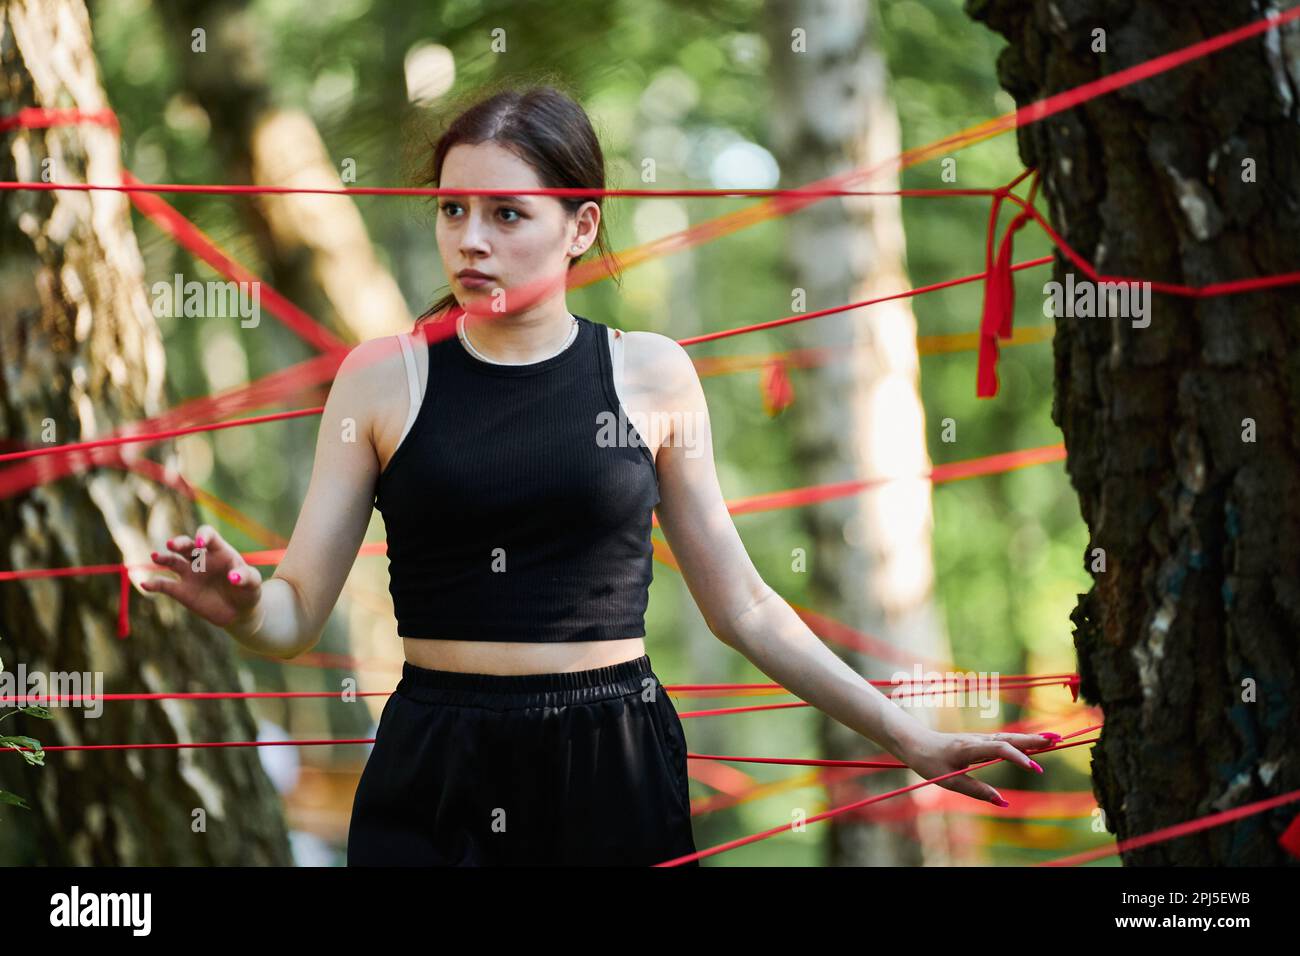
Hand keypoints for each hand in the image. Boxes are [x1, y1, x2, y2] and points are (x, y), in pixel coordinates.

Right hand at [140, 524, 263, 632]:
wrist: (239, 612)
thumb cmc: (248, 591)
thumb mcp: (253, 583)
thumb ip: (246, 577)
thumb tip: (234, 578)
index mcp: (219, 551)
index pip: (208, 535)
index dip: (203, 535)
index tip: (201, 543)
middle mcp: (201, 559)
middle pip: (186, 545)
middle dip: (180, 543)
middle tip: (173, 545)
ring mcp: (189, 574)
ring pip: (172, 561)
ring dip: (163, 558)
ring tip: (156, 557)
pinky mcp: (181, 591)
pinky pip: (164, 585)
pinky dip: (154, 584)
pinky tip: (145, 583)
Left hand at [897, 729, 1056, 806]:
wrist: (914, 742)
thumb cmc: (929, 762)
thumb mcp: (950, 781)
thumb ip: (977, 791)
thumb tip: (1003, 803)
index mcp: (970, 748)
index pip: (999, 749)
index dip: (1018, 757)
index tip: (1035, 768)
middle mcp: (977, 740)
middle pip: (1009, 739)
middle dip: (1034, 741)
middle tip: (1058, 740)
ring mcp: (979, 739)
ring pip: (1009, 738)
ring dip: (1031, 739)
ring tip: (1053, 739)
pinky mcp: (979, 742)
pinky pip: (1004, 740)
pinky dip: (1021, 741)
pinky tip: (1033, 743)